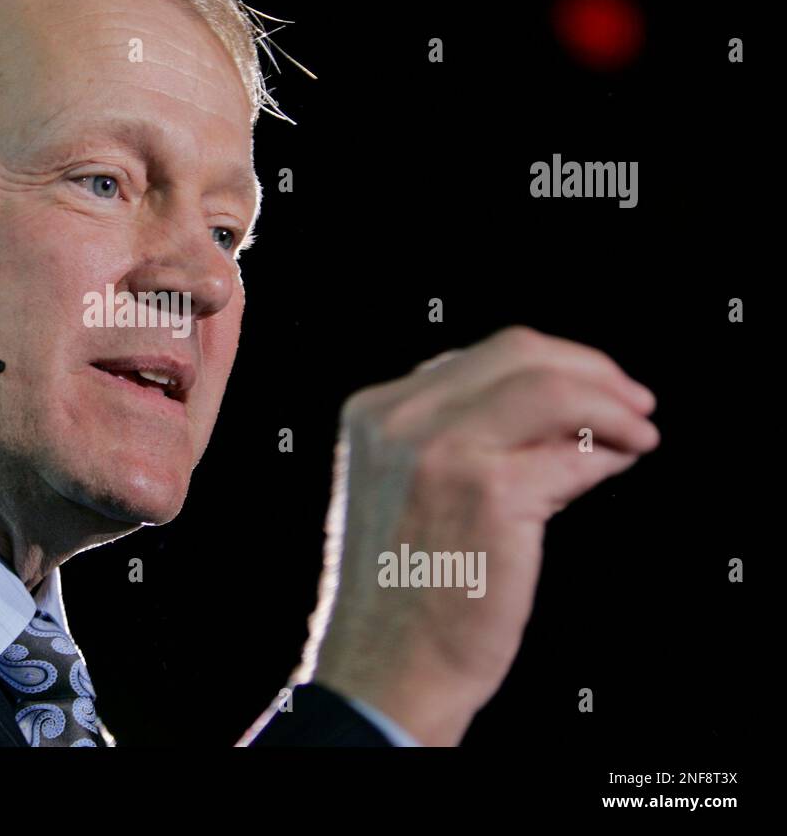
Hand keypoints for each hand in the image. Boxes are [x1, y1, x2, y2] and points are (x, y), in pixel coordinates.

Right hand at [306, 326, 658, 744]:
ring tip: (640, 435)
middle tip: (634, 403)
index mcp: (375, 412)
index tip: (593, 390)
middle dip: (591, 370)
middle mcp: (400, 418)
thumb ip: (456, 434)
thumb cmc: (405, 585)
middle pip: (517, 352)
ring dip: (613, 405)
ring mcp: (442, 449)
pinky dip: (608, 456)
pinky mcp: (490, 490)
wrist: (387, 664)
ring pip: (553, 386)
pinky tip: (619, 467)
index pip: (476, 359)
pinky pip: (576, 453)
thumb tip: (559, 404)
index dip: (548, 367)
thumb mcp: (404, 484)